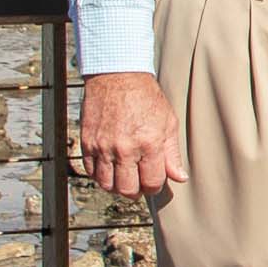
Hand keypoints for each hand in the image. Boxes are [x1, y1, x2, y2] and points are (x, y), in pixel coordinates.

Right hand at [75, 68, 183, 200]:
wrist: (117, 75)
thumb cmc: (145, 96)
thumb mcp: (168, 122)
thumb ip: (172, 153)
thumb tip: (179, 178)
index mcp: (148, 144)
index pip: (151, 183)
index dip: (154, 188)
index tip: (154, 183)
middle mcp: (124, 148)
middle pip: (127, 189)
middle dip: (136, 191)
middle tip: (138, 184)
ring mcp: (103, 146)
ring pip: (106, 184)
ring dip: (116, 186)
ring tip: (123, 177)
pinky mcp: (87, 142)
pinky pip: (90, 171)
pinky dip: (99, 174)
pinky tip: (109, 167)